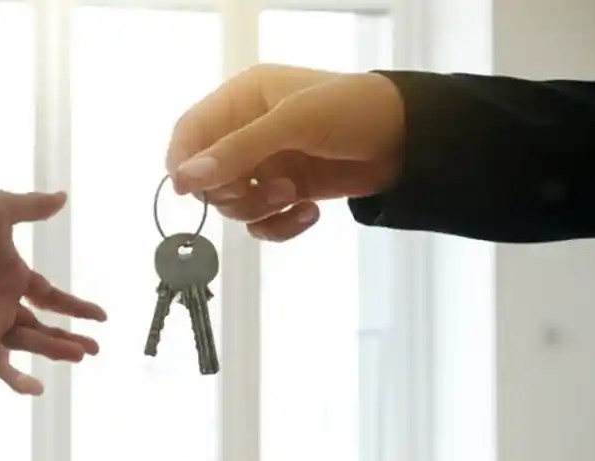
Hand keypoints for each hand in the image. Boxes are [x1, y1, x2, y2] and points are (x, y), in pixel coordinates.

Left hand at [0, 189, 105, 395]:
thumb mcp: (1, 208)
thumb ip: (32, 207)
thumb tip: (63, 197)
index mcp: (13, 274)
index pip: (51, 298)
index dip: (76, 308)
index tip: (101, 316)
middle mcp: (3, 300)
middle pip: (43, 327)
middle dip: (69, 337)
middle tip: (96, 348)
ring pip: (29, 343)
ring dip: (54, 349)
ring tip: (81, 354)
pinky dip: (14, 378)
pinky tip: (35, 389)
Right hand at [167, 65, 405, 241]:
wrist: (410, 140)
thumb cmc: (352, 111)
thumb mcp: (292, 123)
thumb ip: (237, 150)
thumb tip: (185, 179)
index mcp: (242, 100)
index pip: (190, 133)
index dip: (184, 162)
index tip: (191, 190)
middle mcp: (249, 132)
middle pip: (209, 177)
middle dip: (234, 191)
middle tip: (270, 188)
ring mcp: (269, 165)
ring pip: (235, 203)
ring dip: (260, 208)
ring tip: (295, 194)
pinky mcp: (289, 192)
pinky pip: (262, 221)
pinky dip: (280, 225)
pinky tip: (309, 213)